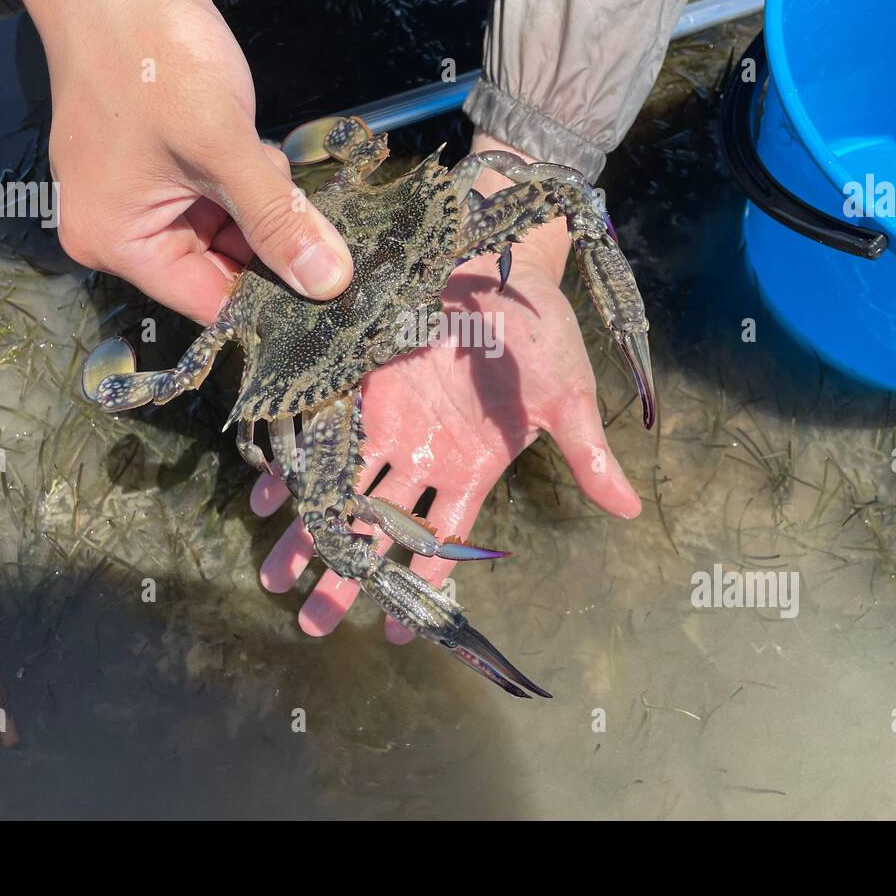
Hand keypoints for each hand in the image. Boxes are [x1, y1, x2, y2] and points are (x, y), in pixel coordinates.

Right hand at [0, 0, 352, 322]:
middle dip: (267, 237)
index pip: (211, 301)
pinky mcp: (161, 165)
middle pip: (220, 267)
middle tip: (303, 204)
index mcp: (118, 243)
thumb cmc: (151, 54)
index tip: (329, 288)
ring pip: (227, 229)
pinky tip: (258, 144)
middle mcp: (121, 231)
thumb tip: (329, 283)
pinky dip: (247, 177)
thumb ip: (278, 218)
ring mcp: (140, 196)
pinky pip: (217, 194)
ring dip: (261, 201)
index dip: (272, 297)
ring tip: (265, 155)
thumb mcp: (222, 143)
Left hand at [254, 133, 640, 641]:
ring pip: (342, 489)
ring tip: (274, 577)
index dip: (420, 587)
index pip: (443, 542)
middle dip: (348, 576)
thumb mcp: (568, 397)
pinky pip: (321, 433)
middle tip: (314, 624)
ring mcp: (389, 421)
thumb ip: (587, 454)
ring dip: (310, 534)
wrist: (499, 262)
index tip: (398, 633)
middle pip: (379, 528)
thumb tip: (631, 509)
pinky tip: (264, 497)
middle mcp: (424, 455)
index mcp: (472, 468)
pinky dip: (292, 464)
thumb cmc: (540, 334)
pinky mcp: (361, 384)